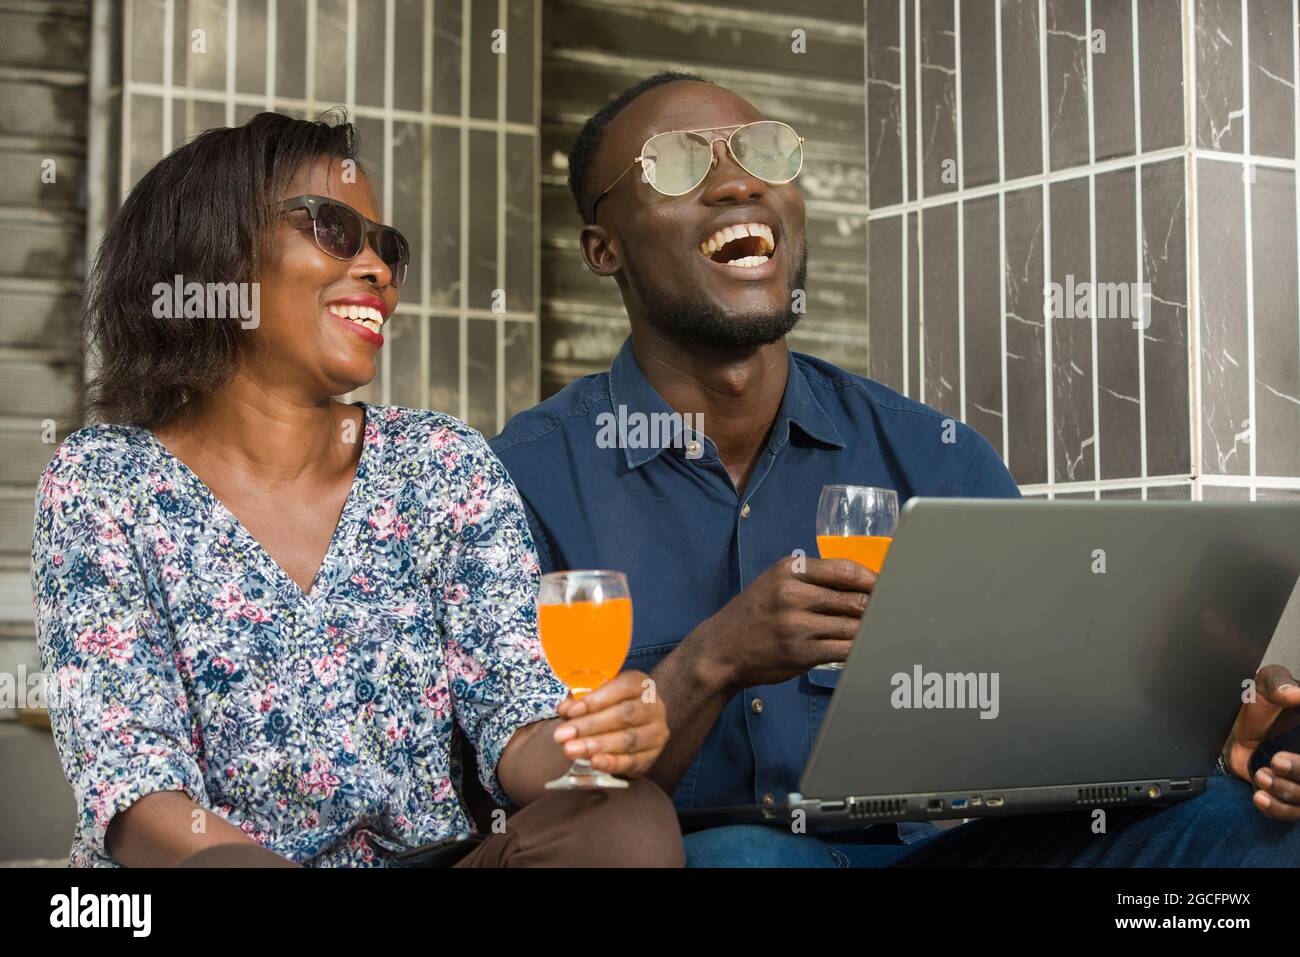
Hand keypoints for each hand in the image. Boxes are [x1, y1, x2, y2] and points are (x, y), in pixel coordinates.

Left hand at [552, 670, 667, 777]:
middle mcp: (654, 706)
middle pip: (624, 715)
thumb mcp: (597, 696)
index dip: (596, 699)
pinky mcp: (652, 756)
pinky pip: (633, 761)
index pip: (623, 687)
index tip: (570, 711)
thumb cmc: (611, 706)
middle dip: (589, 725)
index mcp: (641, 684)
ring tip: (570, 749)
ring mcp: (656, 733)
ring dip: (596, 745)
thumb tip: (565, 709)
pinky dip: (611, 762)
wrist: (635, 727)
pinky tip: (593, 761)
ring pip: (628, 740)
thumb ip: (580, 701)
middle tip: (562, 735)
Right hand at [683, 554, 875, 691]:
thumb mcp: (775, 583)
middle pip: (854, 598)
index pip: (845, 569)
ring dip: (870, 630)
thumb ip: (812, 580)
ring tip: (884, 631)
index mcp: (790, 571)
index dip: (873, 579)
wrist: (721, 649)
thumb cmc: (755, 615)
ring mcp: (797, 625)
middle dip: (878, 606)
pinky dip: (858, 650)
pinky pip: (843, 650)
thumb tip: (861, 585)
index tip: (889, 585)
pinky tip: (865, 649)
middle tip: (894, 611)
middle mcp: (793, 594)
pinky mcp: (801, 653)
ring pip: (852, 626)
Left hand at [1223, 664, 1299, 820]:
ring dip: (1287, 791)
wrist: (1233, 731)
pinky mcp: (1291, 798)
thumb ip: (1279, 684)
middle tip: (1276, 761)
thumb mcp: (1264, 685)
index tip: (1282, 756)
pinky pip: (1293, 814)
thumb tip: (1296, 693)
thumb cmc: (1257, 705)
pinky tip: (1260, 797)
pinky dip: (1278, 809)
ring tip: (1262, 775)